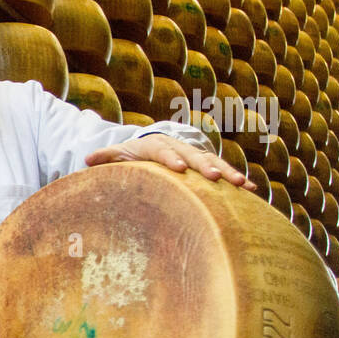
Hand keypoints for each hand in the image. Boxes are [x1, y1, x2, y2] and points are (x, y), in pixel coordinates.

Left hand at [84, 133, 255, 189]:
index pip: (164, 151)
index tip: (177, 168)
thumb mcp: (120, 154)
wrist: (155, 145)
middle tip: (215, 178)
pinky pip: (224, 173)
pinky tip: (253, 192)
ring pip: (214, 164)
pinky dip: (238, 181)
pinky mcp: (208, 167)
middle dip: (205, 167)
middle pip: (195, 157)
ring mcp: (196, 157)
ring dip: (228, 173)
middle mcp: (181, 149)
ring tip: (242, 185)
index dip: (171, 159)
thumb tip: (86, 160)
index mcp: (158, 146)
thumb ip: (106, 157)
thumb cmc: (134, 154)